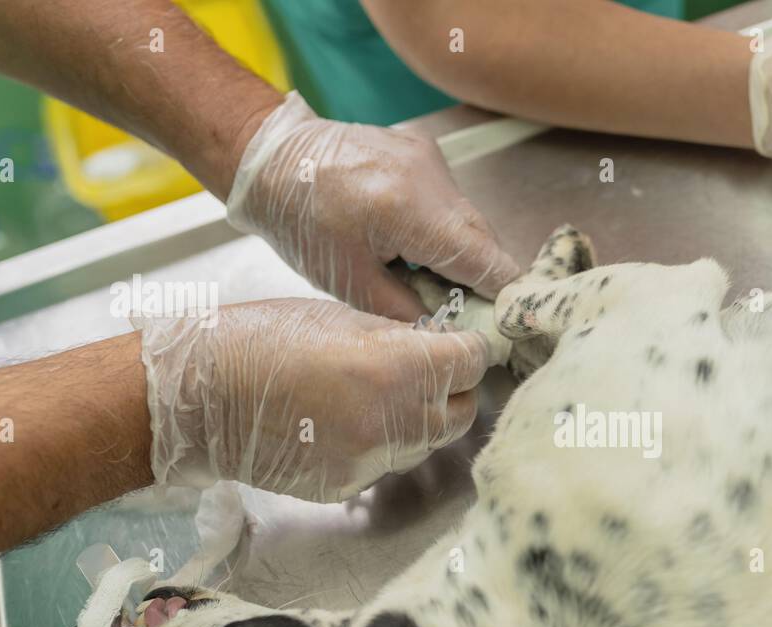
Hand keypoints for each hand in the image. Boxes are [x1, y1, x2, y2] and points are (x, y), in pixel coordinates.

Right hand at [137, 299, 489, 501]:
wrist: (198, 397)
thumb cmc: (260, 340)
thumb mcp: (339, 315)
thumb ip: (396, 336)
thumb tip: (433, 342)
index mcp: (399, 368)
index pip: (472, 363)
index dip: (468, 350)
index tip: (460, 344)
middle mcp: (395, 421)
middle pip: (461, 412)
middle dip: (452, 390)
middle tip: (430, 372)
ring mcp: (372, 460)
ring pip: (427, 442)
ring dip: (419, 420)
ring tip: (382, 396)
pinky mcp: (348, 486)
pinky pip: (386, 464)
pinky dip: (380, 444)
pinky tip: (348, 422)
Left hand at [225, 93, 520, 319]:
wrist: (270, 157)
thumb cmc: (300, 221)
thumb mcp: (351, 283)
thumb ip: (409, 311)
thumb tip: (450, 331)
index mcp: (412, 213)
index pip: (488, 263)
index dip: (501, 298)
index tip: (499, 324)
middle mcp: (431, 178)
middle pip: (486, 241)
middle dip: (481, 278)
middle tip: (459, 307)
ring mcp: (431, 159)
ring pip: (471, 220)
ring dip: (462, 251)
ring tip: (426, 272)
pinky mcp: (424, 150)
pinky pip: (451, 199)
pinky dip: (443, 225)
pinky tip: (412, 239)